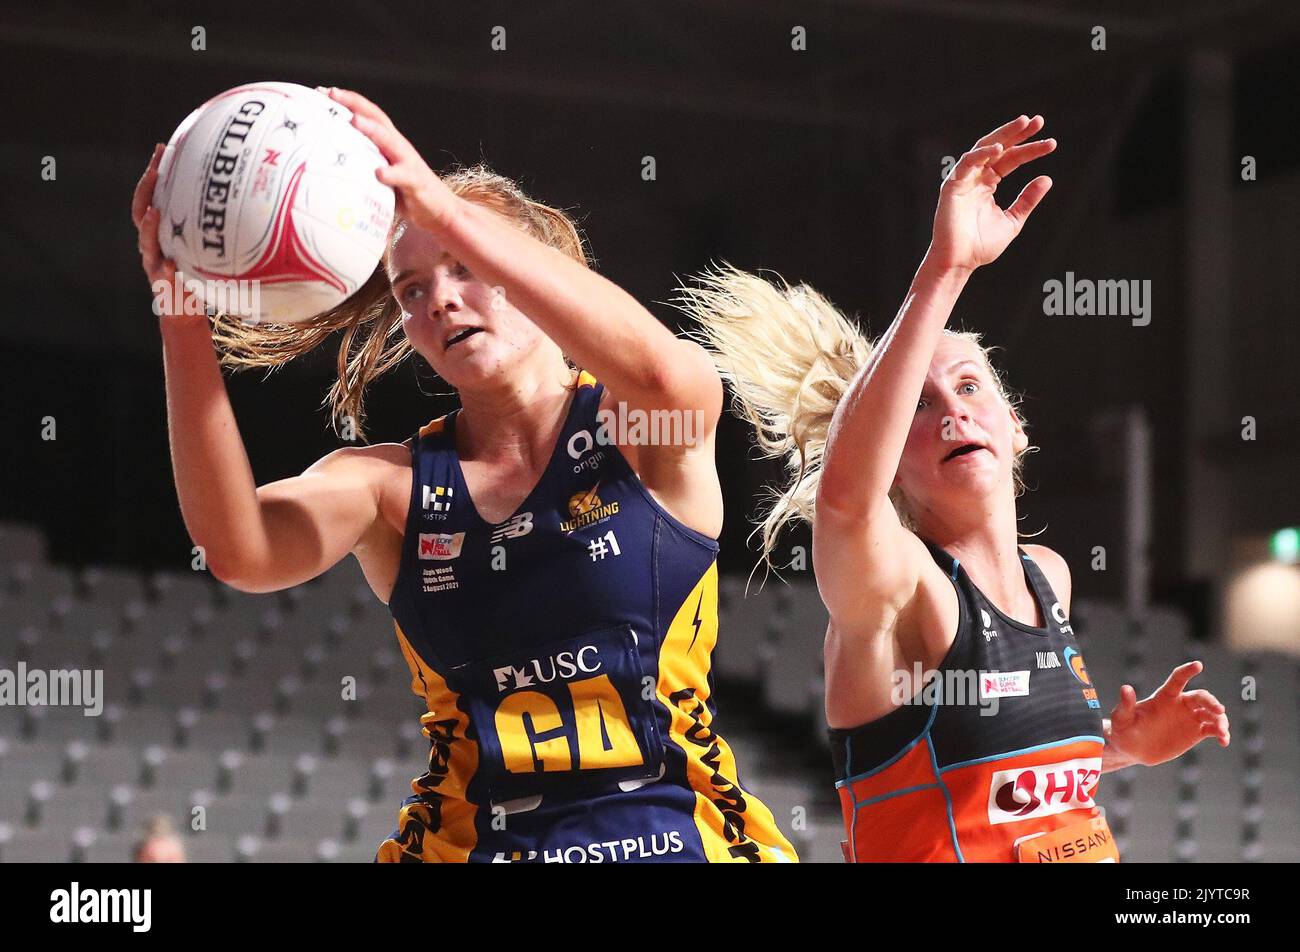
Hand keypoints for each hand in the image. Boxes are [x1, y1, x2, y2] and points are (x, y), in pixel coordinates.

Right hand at [131, 144, 187, 316]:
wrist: (183, 310)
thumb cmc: (193, 272)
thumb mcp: (198, 244)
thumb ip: (203, 223)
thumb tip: (231, 195)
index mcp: (160, 231)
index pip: (151, 195)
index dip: (153, 173)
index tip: (162, 149)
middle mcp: (151, 244)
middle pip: (141, 212)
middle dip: (146, 189)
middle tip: (155, 170)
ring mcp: (153, 263)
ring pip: (146, 242)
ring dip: (150, 228)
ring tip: (155, 213)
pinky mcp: (161, 285)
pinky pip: (161, 276)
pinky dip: (165, 270)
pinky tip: (170, 265)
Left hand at [322, 86, 457, 234]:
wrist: (439, 210)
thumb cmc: (405, 194)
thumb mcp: (381, 175)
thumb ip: (363, 167)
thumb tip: (329, 169)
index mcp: (389, 143)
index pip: (368, 115)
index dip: (348, 101)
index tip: (323, 92)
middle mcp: (398, 146)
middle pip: (377, 118)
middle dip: (354, 103)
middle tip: (332, 93)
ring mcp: (408, 162)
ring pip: (389, 140)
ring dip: (372, 129)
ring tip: (354, 121)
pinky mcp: (416, 181)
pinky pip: (403, 176)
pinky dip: (391, 174)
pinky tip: (379, 173)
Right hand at [929, 115, 1054, 272]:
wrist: (959, 262)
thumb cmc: (980, 246)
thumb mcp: (1013, 220)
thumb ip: (1027, 200)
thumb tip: (1047, 178)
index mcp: (988, 184)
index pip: (1012, 159)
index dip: (1030, 150)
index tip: (1051, 144)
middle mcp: (976, 177)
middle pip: (998, 148)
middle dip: (1017, 133)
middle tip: (1038, 121)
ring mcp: (963, 180)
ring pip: (983, 148)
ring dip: (1003, 134)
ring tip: (1024, 123)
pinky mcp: (952, 186)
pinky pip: (967, 163)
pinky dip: (982, 153)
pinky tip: (1000, 148)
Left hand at [1107, 661, 1230, 766]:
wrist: (1131, 749)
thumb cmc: (1123, 730)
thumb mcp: (1121, 719)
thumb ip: (1125, 705)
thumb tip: (1126, 688)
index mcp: (1163, 696)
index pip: (1177, 679)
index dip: (1187, 671)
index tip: (1198, 664)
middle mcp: (1179, 704)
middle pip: (1200, 697)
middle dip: (1211, 701)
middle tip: (1219, 710)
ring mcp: (1189, 718)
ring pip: (1211, 713)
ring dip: (1220, 720)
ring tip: (1222, 732)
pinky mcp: (1195, 733)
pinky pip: (1213, 730)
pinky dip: (1221, 734)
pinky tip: (1224, 741)